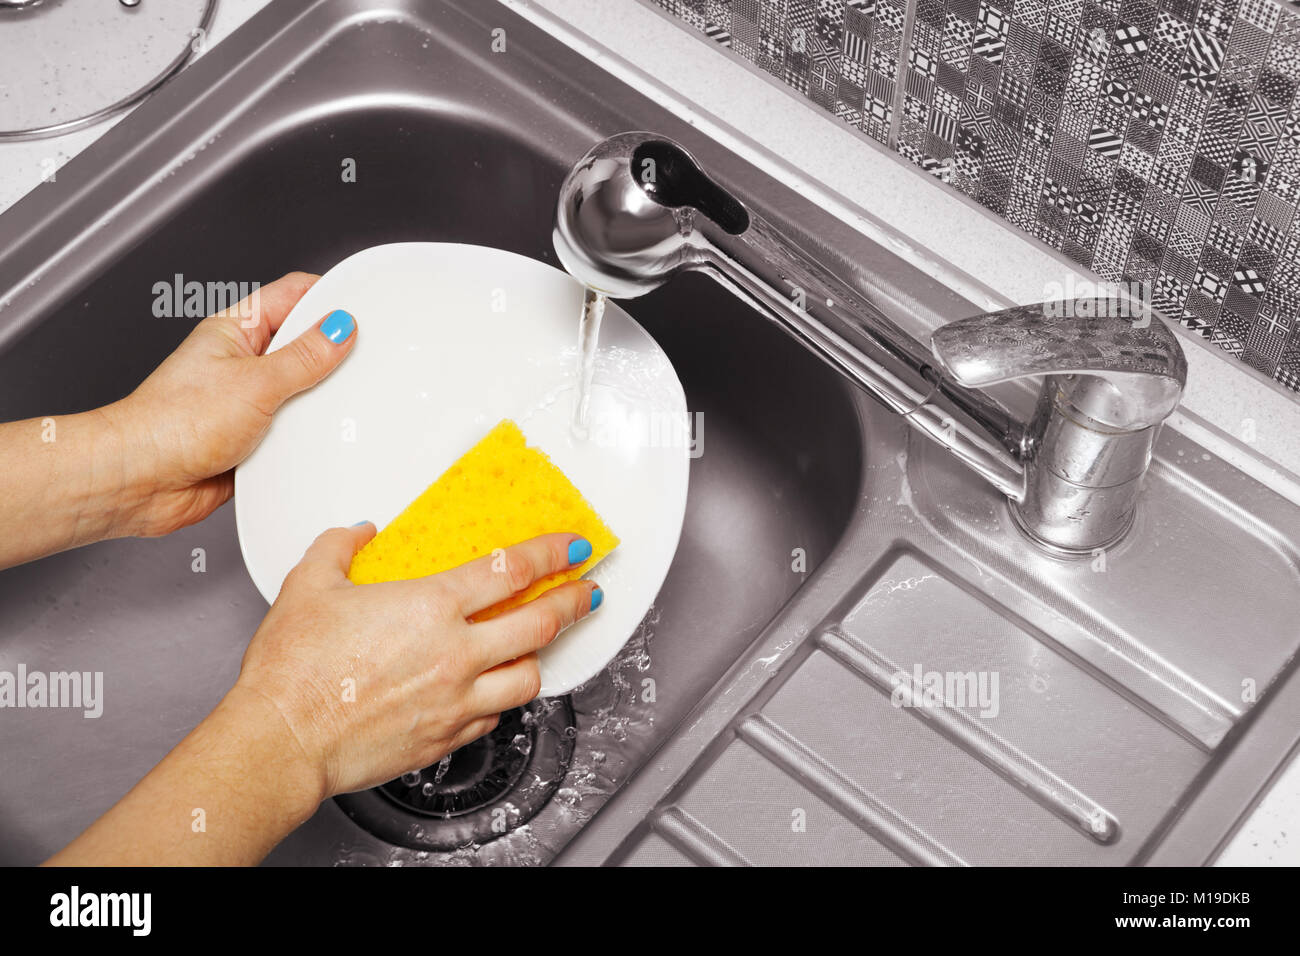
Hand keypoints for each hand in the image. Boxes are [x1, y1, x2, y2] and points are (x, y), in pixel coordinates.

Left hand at [104, 272, 355, 536]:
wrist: (140, 480)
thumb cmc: (171, 423)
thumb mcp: (255, 382)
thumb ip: (304, 358)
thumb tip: (339, 329)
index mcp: (237, 330)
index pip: (295, 295)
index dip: (331, 296)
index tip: (365, 308)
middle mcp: (243, 362)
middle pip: (304, 346)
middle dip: (332, 356)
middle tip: (360, 362)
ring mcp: (248, 402)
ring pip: (302, 394)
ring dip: (317, 405)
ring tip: (333, 406)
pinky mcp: (253, 440)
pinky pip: (294, 434)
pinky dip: (306, 440)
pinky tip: (316, 441)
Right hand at [233, 526, 602, 802]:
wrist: (283, 740)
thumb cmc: (294, 672)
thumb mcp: (308, 584)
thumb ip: (340, 547)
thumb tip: (358, 533)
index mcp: (431, 607)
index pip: (513, 569)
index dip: (553, 552)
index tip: (573, 546)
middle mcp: (455, 654)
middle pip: (541, 623)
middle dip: (574, 602)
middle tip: (587, 592)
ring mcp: (456, 700)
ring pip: (528, 677)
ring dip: (542, 656)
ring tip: (543, 644)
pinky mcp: (445, 737)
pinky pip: (494, 717)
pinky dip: (500, 700)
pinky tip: (494, 691)